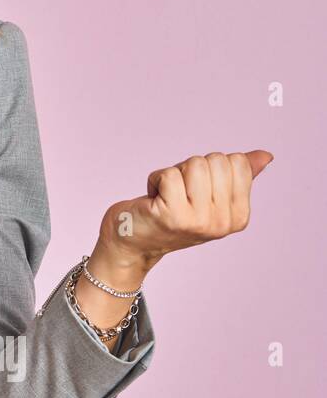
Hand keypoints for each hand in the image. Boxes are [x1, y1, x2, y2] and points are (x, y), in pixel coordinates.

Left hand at [96, 149, 273, 272]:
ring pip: (194, 164)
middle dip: (190, 168)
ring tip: (166, 195)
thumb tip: (265, 156)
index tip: (195, 188)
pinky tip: (152, 200)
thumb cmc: (170, 212)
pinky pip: (169, 174)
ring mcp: (199, 221)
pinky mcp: (171, 216)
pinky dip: (155, 179)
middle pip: (216, 160)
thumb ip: (238, 176)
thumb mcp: (209, 196)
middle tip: (177, 192)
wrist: (132, 241)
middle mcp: (223, 222)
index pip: (237, 161)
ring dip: (173, 173)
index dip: (210, 166)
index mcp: (239, 216)